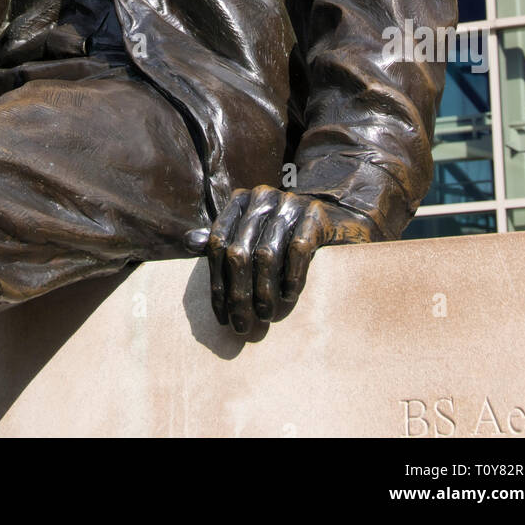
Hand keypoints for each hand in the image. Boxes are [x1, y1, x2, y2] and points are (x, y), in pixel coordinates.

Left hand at [184, 185, 378, 332]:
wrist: (336, 218)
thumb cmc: (286, 234)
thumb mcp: (253, 234)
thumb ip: (225, 238)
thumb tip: (188, 242)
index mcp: (240, 201)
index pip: (218, 243)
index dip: (217, 282)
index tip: (221, 316)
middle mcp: (261, 197)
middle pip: (239, 252)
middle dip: (238, 295)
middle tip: (241, 327)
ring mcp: (289, 203)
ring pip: (266, 255)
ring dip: (263, 293)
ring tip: (265, 317)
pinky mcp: (314, 214)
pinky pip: (298, 250)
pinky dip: (291, 278)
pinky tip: (289, 297)